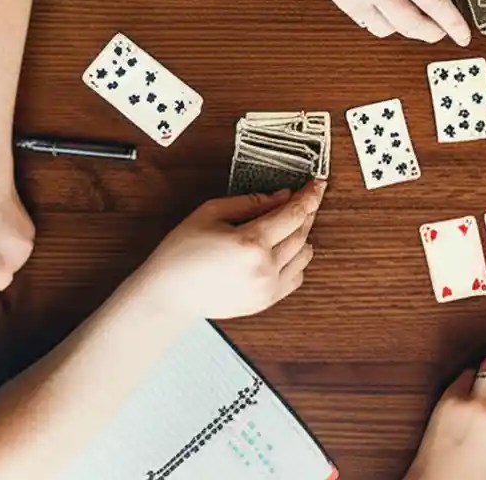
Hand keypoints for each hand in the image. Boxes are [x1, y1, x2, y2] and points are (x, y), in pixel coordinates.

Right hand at [133, 181, 324, 320]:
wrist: (168, 294)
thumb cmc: (182, 251)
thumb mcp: (210, 213)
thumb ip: (250, 202)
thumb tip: (283, 196)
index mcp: (251, 243)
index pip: (294, 214)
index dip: (309, 196)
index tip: (317, 184)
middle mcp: (265, 268)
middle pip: (302, 232)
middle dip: (306, 212)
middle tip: (305, 198)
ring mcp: (268, 288)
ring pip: (304, 256)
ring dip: (302, 236)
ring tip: (288, 225)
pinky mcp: (266, 301)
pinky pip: (296, 277)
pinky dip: (296, 260)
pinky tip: (282, 250)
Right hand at [303, 0, 469, 44]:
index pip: (432, 2)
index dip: (452, 24)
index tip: (463, 36)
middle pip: (412, 24)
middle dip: (433, 33)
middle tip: (442, 30)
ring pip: (389, 29)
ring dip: (407, 26)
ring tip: (414, 12)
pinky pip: (368, 24)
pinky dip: (385, 22)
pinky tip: (391, 7)